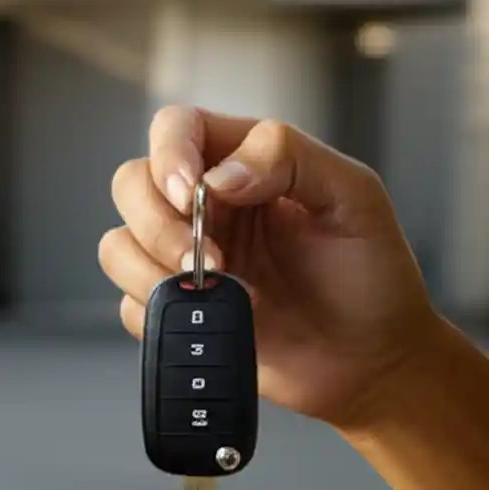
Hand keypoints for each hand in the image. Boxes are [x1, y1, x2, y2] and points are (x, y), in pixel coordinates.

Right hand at [99, 106, 442, 426]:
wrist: (371, 361)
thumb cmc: (371, 277)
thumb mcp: (353, 196)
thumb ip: (288, 157)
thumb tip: (218, 175)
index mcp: (241, 165)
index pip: (177, 128)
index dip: (168, 154)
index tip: (190, 196)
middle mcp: (204, 207)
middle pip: (130, 185)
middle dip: (157, 225)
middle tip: (209, 260)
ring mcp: (183, 260)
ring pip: (117, 246)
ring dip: (153, 271)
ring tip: (216, 293)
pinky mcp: (174, 311)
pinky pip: (129, 305)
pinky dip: (160, 314)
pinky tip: (213, 320)